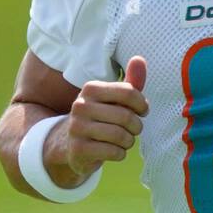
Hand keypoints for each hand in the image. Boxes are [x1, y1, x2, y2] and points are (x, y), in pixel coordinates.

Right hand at [46, 56, 147, 181]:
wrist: (70, 144)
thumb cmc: (100, 118)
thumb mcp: (114, 99)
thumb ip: (130, 82)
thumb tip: (139, 58)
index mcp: (90, 89)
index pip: (129, 92)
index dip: (142, 104)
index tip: (142, 111)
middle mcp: (81, 106)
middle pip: (126, 116)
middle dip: (137, 126)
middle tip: (133, 130)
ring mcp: (77, 128)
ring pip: (121, 136)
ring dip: (129, 141)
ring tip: (125, 141)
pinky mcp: (78, 149)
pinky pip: (113, 152)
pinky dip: (121, 154)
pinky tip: (115, 151)